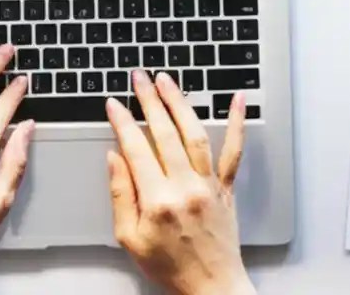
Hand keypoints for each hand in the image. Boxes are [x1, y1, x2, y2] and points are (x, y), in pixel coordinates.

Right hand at [106, 71, 254, 294]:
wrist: (211, 287)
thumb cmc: (170, 268)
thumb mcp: (129, 239)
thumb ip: (120, 195)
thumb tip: (114, 158)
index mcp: (158, 201)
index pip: (136, 148)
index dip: (122, 122)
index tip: (113, 103)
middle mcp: (186, 187)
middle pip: (165, 133)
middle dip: (149, 100)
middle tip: (139, 77)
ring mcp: (209, 185)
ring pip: (195, 134)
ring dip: (180, 103)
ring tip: (167, 81)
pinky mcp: (226, 188)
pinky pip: (233, 151)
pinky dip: (237, 124)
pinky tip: (237, 100)